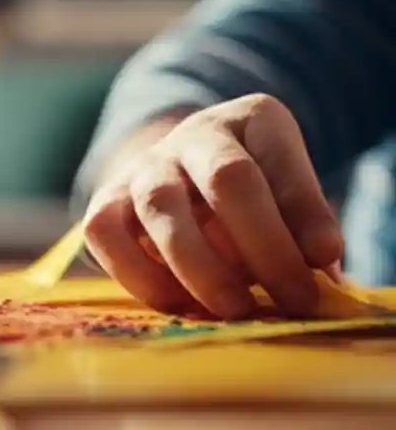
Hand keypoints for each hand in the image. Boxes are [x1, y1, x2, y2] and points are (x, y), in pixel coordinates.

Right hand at [83, 94, 343, 317]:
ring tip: (237, 309)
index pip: (280, 161)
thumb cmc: (253, 194)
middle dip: (265, 247)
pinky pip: (107, 234)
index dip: (304, 213)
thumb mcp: (291, 193)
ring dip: (203, 269)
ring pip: (162, 207)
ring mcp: (143, 166)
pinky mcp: (104, 203)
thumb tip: (320, 264)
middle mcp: (193, 134)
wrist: (183, 176)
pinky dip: (142, 277)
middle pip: (227, 180)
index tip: (324, 259)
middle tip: (294, 300)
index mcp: (252, 120)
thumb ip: (305, 222)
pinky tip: (181, 304)